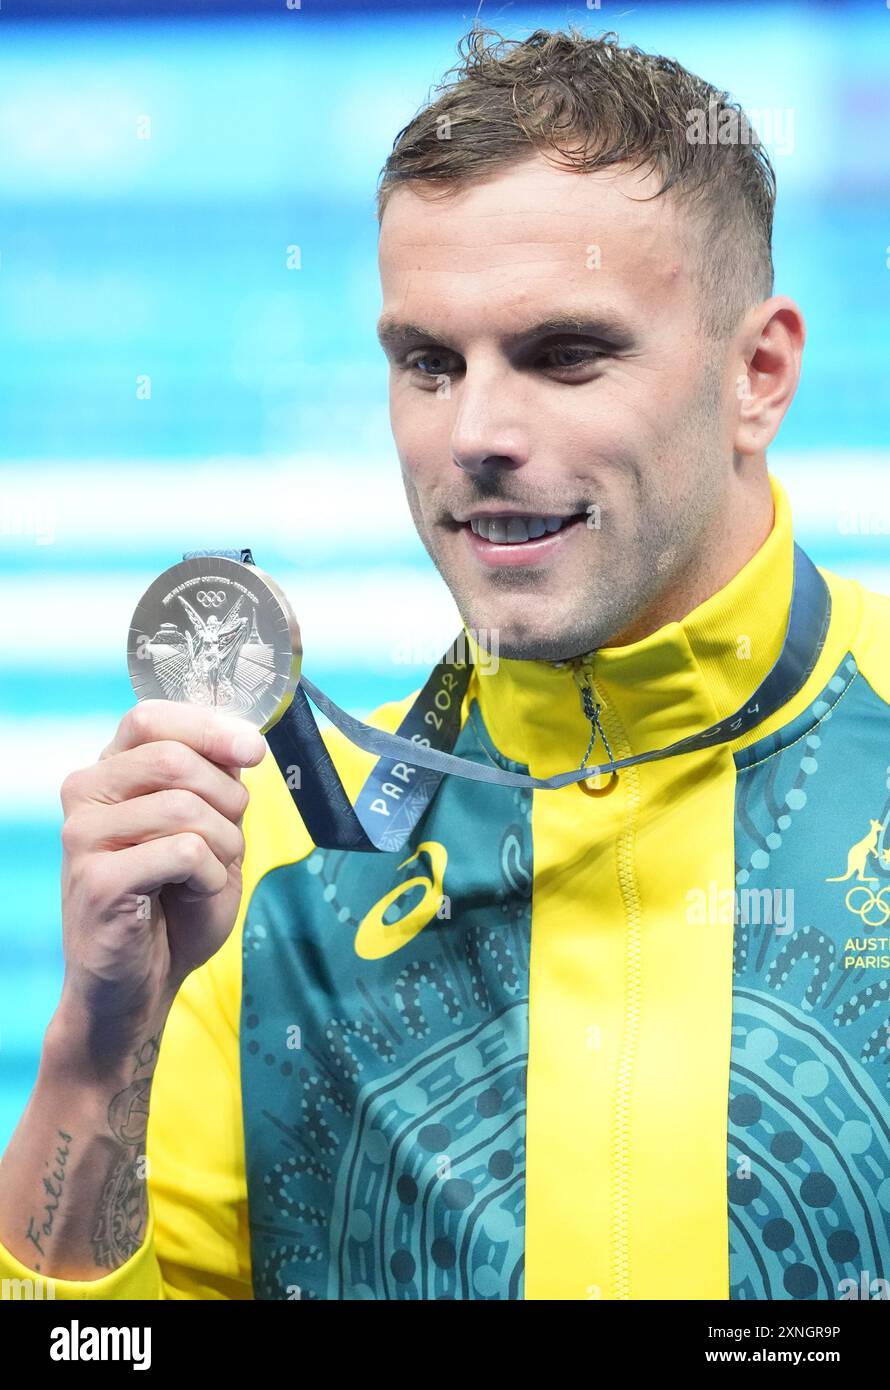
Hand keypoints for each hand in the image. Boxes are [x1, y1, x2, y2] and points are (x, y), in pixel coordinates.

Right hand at [52, 700, 265, 1068]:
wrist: (140, 984)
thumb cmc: (175, 904)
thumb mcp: (208, 830)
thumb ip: (216, 782)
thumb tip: (242, 740)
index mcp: (109, 771)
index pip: (150, 716)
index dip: (208, 726)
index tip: (252, 750)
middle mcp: (85, 794)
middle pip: (174, 759)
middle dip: (226, 798)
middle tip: (229, 837)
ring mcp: (83, 837)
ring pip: (184, 807)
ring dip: (222, 842)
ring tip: (209, 872)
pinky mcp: (97, 881)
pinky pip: (182, 853)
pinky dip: (209, 875)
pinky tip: (193, 893)